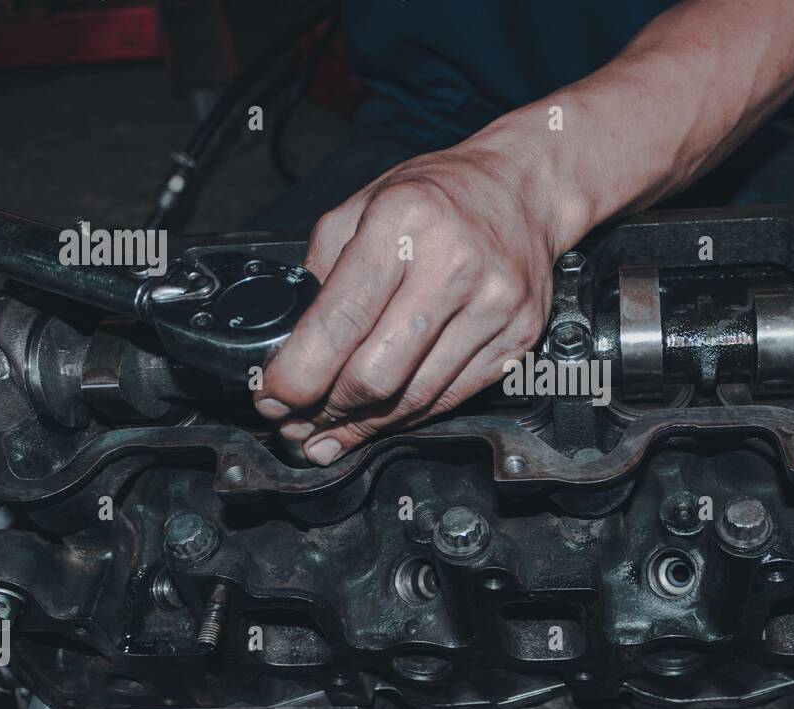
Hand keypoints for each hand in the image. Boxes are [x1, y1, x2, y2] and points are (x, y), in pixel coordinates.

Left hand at [254, 142, 559, 464]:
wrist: (520, 191)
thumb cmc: (438, 197)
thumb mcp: (363, 207)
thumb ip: (322, 271)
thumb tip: (289, 347)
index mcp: (406, 222)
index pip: (341, 320)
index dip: (299, 373)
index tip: (272, 397)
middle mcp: (455, 264)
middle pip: (376, 373)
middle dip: (325, 409)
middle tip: (295, 421)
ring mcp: (494, 306)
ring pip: (413, 397)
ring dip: (362, 424)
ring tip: (328, 432)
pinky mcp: (518, 339)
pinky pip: (450, 398)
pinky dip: (406, 416)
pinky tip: (377, 420)